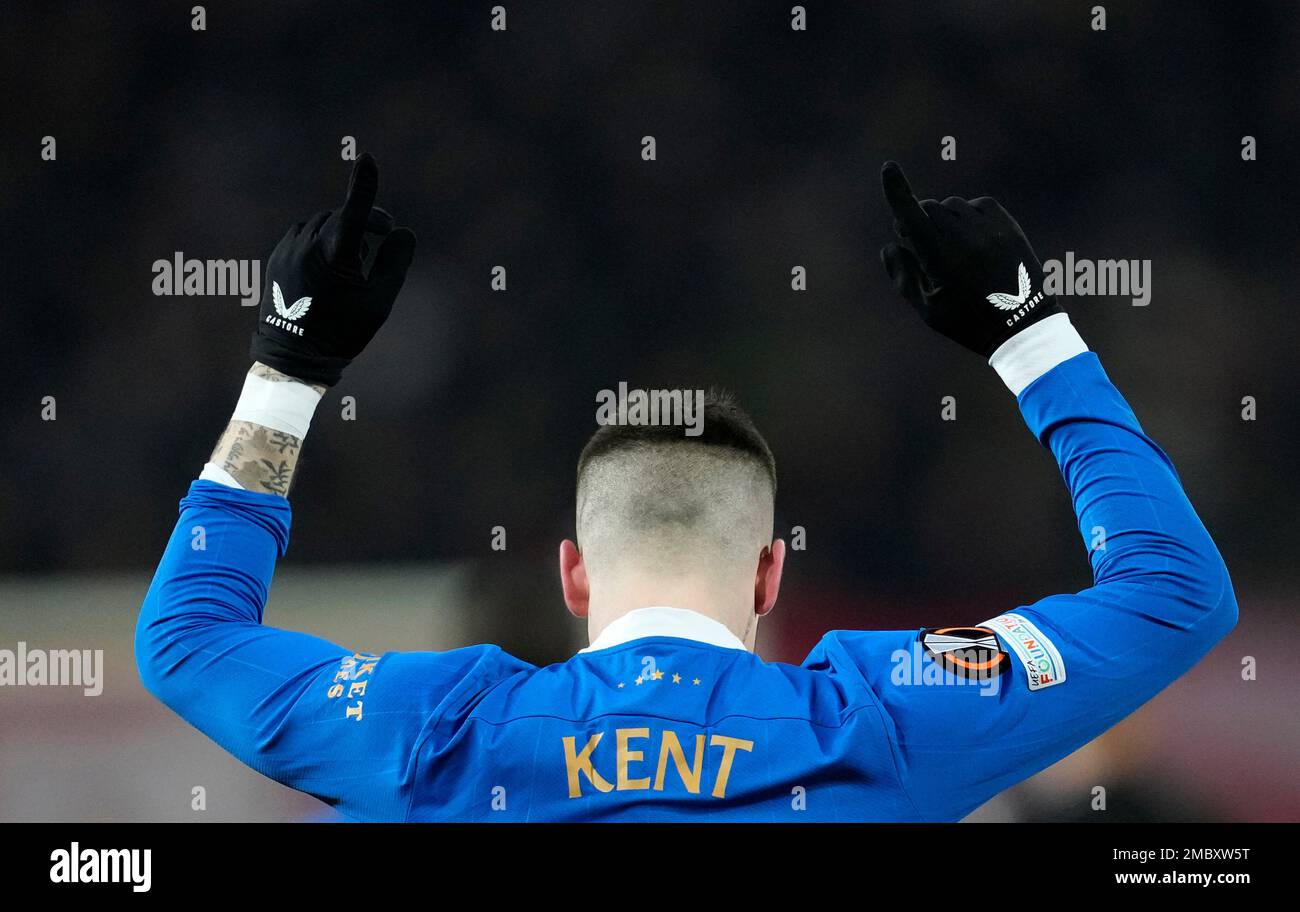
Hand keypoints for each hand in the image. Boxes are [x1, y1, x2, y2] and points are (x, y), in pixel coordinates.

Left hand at [249, 153, 416, 385]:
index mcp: (333, 254)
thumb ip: (394, 263)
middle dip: (364, 222)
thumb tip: (403, 232)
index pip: (354, 211)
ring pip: (321, 224)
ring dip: (341, 232)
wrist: (292, 357)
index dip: (364, 185)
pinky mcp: (276, 257)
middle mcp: (306, 245)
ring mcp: (287, 249)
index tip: (368, 158)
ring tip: (356, 261)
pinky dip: (321, 241)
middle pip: (341, 217)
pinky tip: (330, 267)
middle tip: (383, 236)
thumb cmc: (342, 332)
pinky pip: (303, 235)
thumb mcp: (379, 302)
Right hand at [879, 161, 1059, 357]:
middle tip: (919, 244)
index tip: (888, 168)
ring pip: (953, 205)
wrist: (1022, 325)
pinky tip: (971, 237)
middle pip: (929, 207)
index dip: (897, 190)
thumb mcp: (928, 309)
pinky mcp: (1008, 226)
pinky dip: (969, 215)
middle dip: (918, 220)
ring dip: (943, 218)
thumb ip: (903, 275)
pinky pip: (979, 205)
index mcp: (940, 258)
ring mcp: (989, 229)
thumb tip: (890, 246)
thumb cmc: (968, 322)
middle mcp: (965, 237)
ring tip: (950, 246)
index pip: (912, 214)